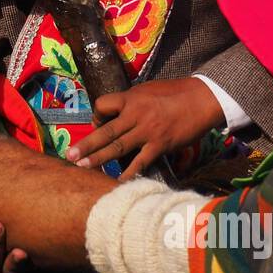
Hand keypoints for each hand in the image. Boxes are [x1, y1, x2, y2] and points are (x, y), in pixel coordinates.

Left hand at [67, 77, 225, 179]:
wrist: (203, 98)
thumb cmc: (176, 92)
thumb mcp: (148, 90)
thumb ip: (132, 101)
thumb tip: (117, 115)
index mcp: (131, 98)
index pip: (103, 105)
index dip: (96, 115)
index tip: (98, 123)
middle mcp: (136, 115)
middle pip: (105, 131)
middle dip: (86, 144)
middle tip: (69, 155)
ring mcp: (147, 131)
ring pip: (117, 147)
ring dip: (98, 158)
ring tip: (82, 167)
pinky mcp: (160, 145)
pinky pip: (140, 162)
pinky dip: (128, 173)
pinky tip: (117, 182)